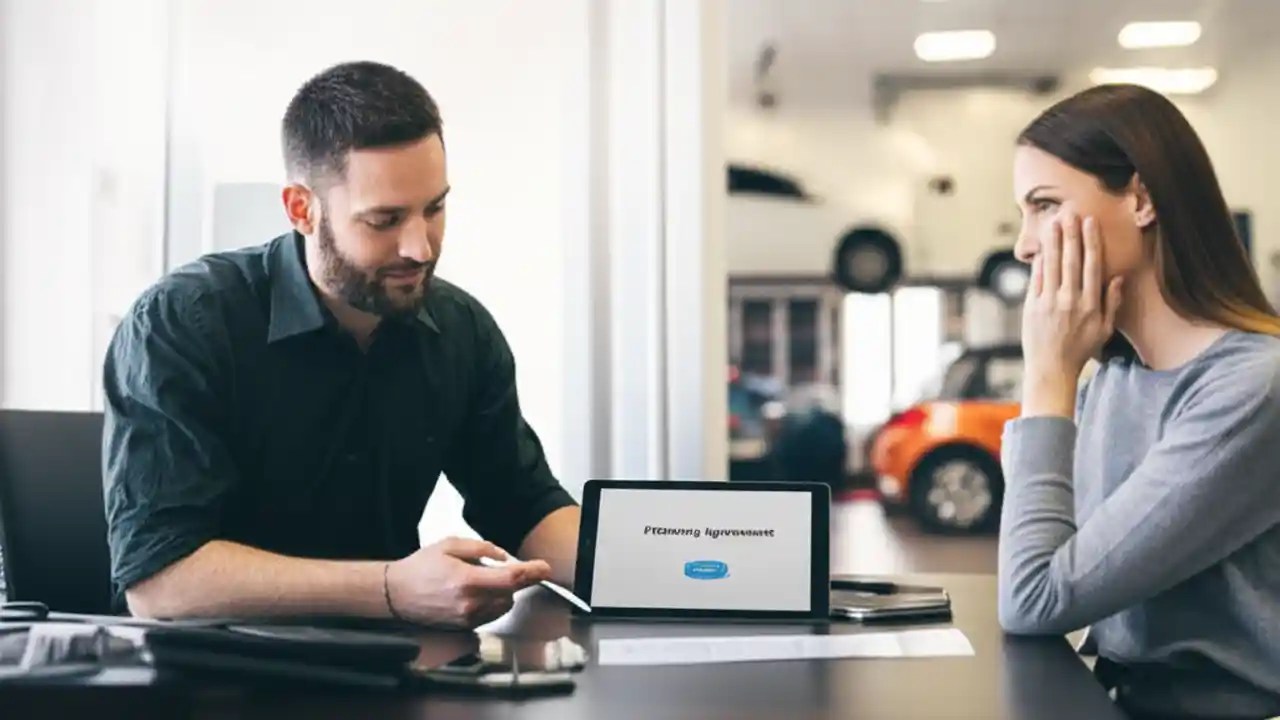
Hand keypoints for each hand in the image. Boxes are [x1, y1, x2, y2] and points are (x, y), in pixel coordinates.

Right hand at [384, 537, 551, 627]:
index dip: (531, 573)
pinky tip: (475, 593)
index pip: (510, 579)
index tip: (544, 568)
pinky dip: (492, 602)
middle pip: (510, 593)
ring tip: (479, 580)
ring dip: (503, 592)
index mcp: (467, 581)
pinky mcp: (465, 627)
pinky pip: (491, 614)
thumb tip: (504, 557)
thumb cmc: (420, 568)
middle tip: (498, 568)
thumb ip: (482, 548)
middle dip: (512, 580)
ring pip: (503, 605)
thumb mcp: (450, 545)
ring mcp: (467, 619)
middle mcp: (470, 604)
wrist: (396, 594)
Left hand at [1021, 214, 1122, 415]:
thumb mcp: (1104, 329)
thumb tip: (1117, 278)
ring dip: (1052, 243)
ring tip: (1053, 223)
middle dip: (1071, 235)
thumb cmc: (1080, 350)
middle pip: (1071, 261)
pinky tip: (1040, 248)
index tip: (1090, 223)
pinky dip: (1038, 264)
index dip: (1091, 242)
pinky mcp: (1031, 308)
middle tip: (1070, 213)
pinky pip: (1035, 281)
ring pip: (1051, 266)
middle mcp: (1070, 301)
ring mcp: (1049, 303)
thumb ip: (1111, 303)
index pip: (1091, 265)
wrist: (1051, 368)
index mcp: (1090, 304)